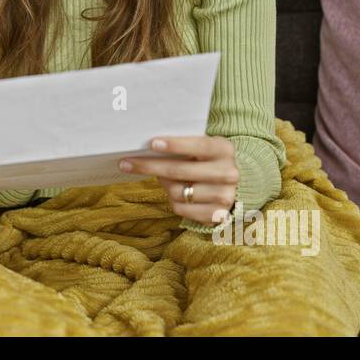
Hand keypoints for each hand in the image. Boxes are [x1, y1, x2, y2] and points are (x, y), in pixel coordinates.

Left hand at [119, 135, 238, 225]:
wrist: (233, 186)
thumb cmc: (206, 161)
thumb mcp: (201, 148)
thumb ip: (183, 146)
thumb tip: (148, 148)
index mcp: (224, 150)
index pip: (198, 145)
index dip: (175, 145)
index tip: (152, 143)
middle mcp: (228, 173)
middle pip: (180, 171)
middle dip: (149, 166)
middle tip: (126, 163)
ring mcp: (224, 196)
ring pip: (177, 191)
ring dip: (163, 184)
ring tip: (162, 177)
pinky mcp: (217, 215)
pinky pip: (181, 209)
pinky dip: (172, 200)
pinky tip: (175, 192)